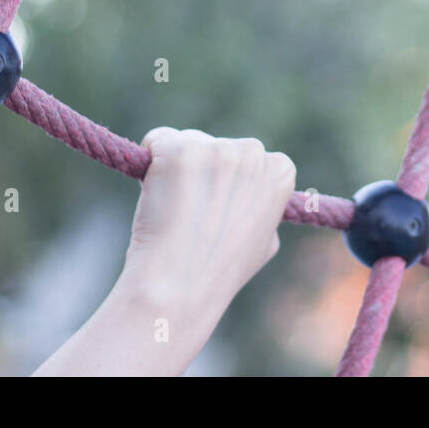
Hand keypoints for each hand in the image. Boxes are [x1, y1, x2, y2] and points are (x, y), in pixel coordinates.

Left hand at [120, 127, 295, 331]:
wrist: (180, 286)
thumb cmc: (219, 271)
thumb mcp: (263, 241)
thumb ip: (262, 209)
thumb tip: (251, 196)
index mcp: (279, 171)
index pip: (252, 155)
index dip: (230, 179)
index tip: (219, 206)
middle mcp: (253, 153)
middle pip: (217, 144)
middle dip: (202, 168)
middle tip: (192, 210)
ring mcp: (216, 149)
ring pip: (186, 142)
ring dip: (175, 168)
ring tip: (175, 211)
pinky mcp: (180, 150)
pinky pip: (157, 141)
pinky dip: (149, 163)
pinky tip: (156, 198)